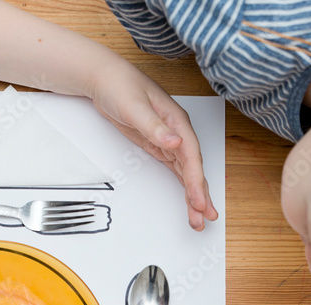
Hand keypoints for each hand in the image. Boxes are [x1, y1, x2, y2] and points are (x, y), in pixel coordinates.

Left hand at [89, 62, 217, 230]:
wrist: (105, 79)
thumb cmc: (120, 86)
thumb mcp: (134, 107)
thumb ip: (155, 127)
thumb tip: (176, 141)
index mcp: (176, 121)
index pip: (191, 155)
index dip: (196, 179)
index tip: (197, 199)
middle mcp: (177, 132)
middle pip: (193, 167)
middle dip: (200, 193)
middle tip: (205, 217)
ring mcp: (169, 140)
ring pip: (186, 171)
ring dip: (193, 194)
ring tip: (198, 218)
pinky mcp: (158, 145)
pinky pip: (176, 169)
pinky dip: (183, 185)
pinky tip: (189, 199)